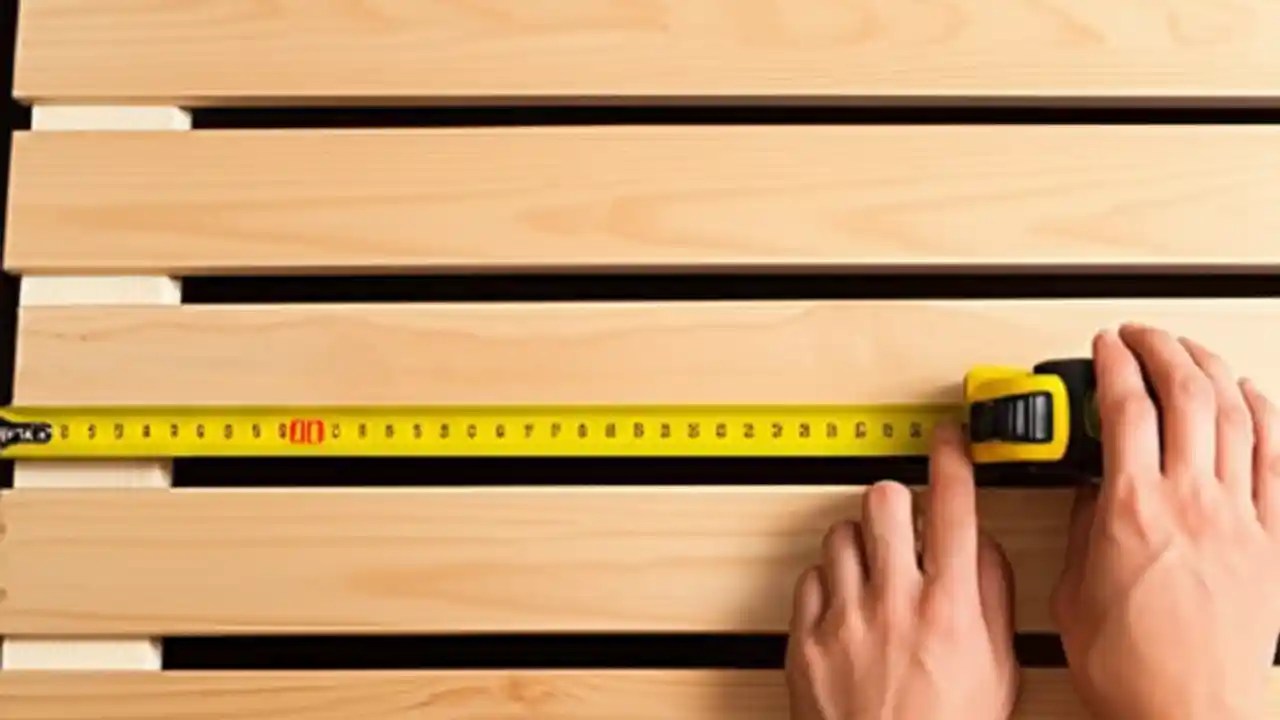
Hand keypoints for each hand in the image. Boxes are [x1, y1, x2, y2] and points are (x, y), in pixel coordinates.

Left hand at [785, 423, 1018, 719]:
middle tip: (903, 518)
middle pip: (885, 501)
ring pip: (842, 535)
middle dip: (896, 499)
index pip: (954, 506)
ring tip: (875, 573)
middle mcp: (895, 601)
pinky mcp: (806, 637)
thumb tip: (981, 549)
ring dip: (861, 544)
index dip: (953, 459)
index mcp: (950, 606)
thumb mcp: (997, 671)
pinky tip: (846, 607)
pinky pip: (811, 579)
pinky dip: (828, 584)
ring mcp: (845, 617)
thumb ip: (991, 599)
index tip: (949, 439)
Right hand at [1052, 325, 1279, 719]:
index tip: (1104, 348)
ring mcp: (1238, 518)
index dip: (1112, 364)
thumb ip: (1082, 533)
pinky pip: (1278, 461)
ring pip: (1235, 416)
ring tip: (1193, 352)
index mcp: (1131, 511)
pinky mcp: (1272, 543)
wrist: (1189, 715)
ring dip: (1212, 371)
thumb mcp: (1075, 594)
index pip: (1123, 408)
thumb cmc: (1133, 670)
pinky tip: (1254, 399)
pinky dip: (1267, 419)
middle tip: (1144, 337)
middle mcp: (1190, 503)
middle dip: (1162, 350)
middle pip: (1184, 395)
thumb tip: (1089, 498)